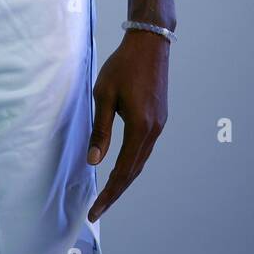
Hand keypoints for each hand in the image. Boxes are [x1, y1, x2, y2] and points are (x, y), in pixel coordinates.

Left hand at [86, 28, 169, 221]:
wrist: (149, 44)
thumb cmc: (123, 65)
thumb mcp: (105, 95)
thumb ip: (100, 130)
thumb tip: (94, 161)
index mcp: (141, 127)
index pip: (123, 171)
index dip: (109, 193)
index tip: (96, 209)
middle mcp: (154, 131)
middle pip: (134, 171)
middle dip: (116, 192)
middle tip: (98, 208)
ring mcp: (159, 125)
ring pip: (141, 161)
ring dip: (124, 178)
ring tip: (107, 193)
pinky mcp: (159, 118)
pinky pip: (144, 148)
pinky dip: (132, 162)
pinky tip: (121, 165)